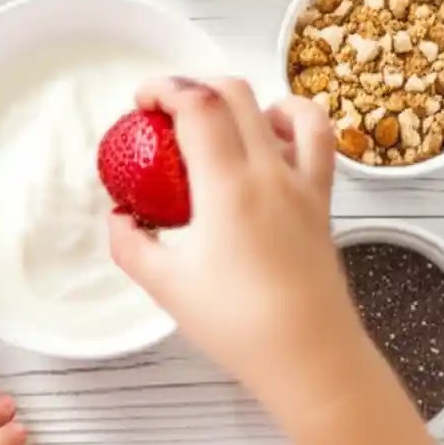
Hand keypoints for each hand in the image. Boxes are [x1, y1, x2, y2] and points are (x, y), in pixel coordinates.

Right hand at [108, 77, 365, 405]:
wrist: (311, 359)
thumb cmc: (240, 327)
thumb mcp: (166, 287)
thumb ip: (132, 244)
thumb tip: (120, 218)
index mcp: (228, 188)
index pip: (198, 105)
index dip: (166, 88)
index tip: (142, 100)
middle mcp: (271, 174)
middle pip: (236, 93)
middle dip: (195, 85)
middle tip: (167, 108)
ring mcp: (304, 185)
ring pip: (288, 108)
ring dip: (250, 99)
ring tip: (224, 120)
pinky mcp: (323, 203)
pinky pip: (319, 142)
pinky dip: (295, 124)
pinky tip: (272, 143)